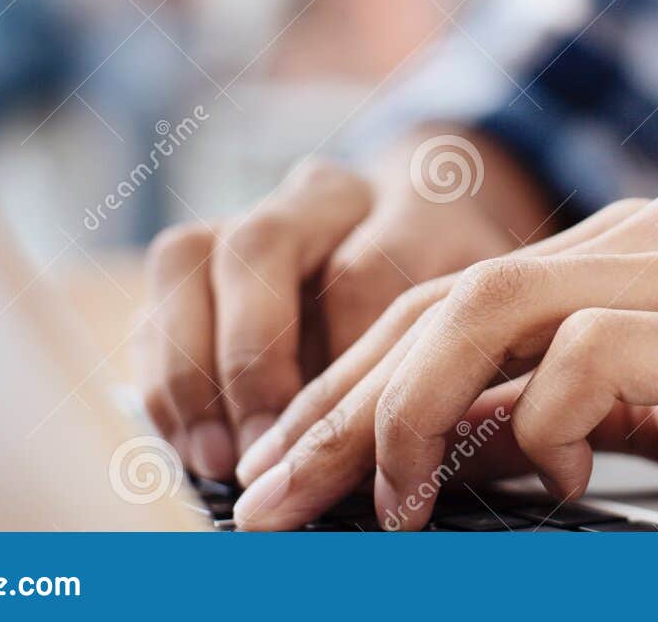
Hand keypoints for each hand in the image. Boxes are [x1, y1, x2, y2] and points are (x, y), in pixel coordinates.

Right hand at [135, 132, 546, 481]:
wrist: (434, 230)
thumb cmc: (472, 299)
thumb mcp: (499, 322)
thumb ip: (469, 370)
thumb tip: (425, 462)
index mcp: (408, 201)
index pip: (365, 272)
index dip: (345, 362)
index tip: (347, 442)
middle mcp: (322, 194)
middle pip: (260, 244)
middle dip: (252, 358)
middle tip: (261, 450)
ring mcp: (253, 212)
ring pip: (190, 255)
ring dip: (191, 367)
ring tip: (214, 457)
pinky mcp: (206, 254)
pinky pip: (159, 297)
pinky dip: (164, 375)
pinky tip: (190, 442)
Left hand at [230, 188, 657, 530]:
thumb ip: (601, 408)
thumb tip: (477, 451)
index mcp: (644, 245)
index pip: (461, 297)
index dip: (360, 380)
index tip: (293, 465)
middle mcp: (657, 232)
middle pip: (447, 296)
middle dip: (335, 399)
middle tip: (261, 496)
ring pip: (489, 305)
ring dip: (397, 408)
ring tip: (358, 503)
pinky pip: (586, 353)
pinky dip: (528, 422)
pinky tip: (526, 481)